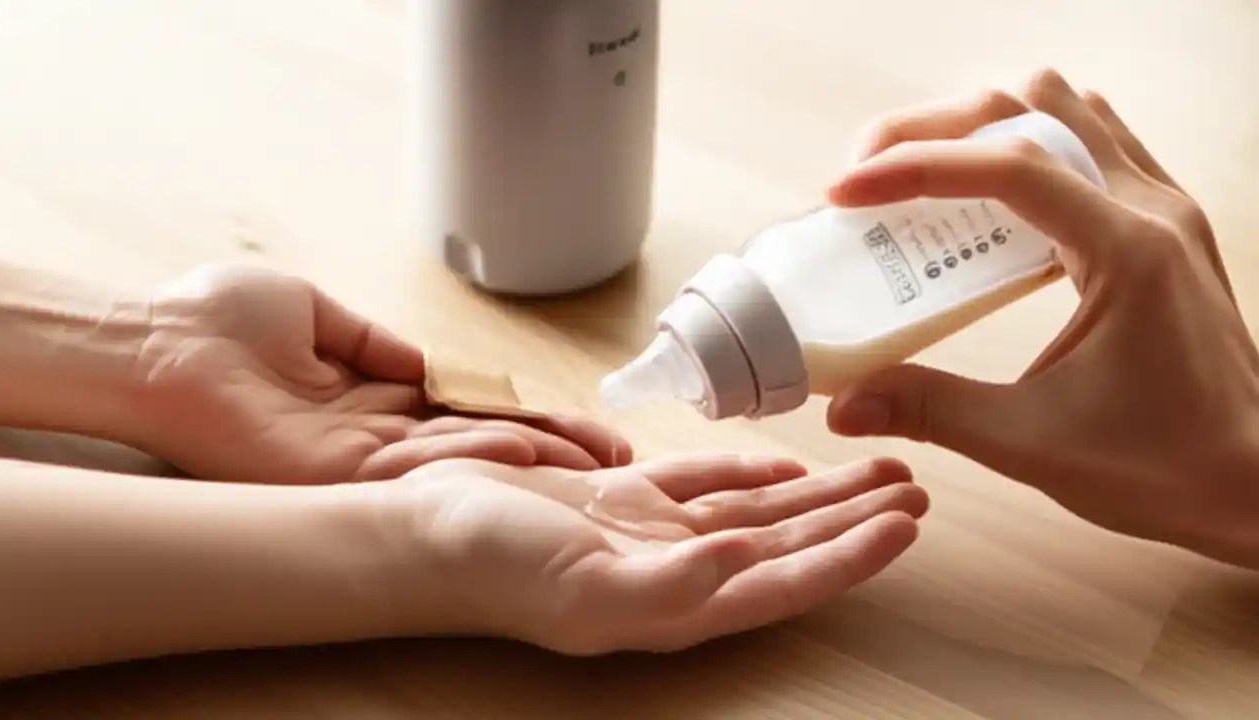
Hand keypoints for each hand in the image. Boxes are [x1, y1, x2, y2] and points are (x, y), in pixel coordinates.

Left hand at [133, 264, 629, 482]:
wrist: (158, 339)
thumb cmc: (219, 316)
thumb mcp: (319, 312)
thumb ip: (376, 343)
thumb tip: (425, 364)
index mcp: (374, 397)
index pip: (469, 412)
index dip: (527, 416)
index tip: (583, 426)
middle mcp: (373, 436)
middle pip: (476, 444)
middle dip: (549, 450)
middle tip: (615, 461)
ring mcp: (352, 461)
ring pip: (456, 464)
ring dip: (525, 460)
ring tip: (590, 462)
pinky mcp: (326, 475)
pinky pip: (407, 473)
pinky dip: (466, 464)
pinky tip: (522, 455)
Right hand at [366, 454, 925, 653]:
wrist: (422, 535)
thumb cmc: (491, 567)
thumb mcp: (581, 584)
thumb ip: (669, 583)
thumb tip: (746, 562)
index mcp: (677, 604)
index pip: (787, 581)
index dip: (851, 558)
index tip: (907, 526)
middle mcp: (675, 573)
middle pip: (788, 545)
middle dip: (853, 519)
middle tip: (916, 488)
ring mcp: (649, 535)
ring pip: (757, 512)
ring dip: (818, 492)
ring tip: (877, 471)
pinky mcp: (621, 500)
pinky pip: (702, 483)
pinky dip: (747, 472)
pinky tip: (784, 468)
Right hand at [824, 69, 1258, 566]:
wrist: (1255, 484)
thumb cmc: (1164, 467)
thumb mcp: (1033, 444)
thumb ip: (931, 410)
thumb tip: (843, 404)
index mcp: (1128, 250)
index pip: (1007, 166)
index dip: (913, 167)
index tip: (844, 190)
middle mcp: (1151, 208)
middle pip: (1032, 107)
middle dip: (936, 128)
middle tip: (870, 174)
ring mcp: (1163, 209)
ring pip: (1065, 111)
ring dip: (983, 128)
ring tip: (922, 177)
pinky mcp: (1162, 227)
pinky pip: (1091, 144)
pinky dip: (1025, 150)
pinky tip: (986, 204)